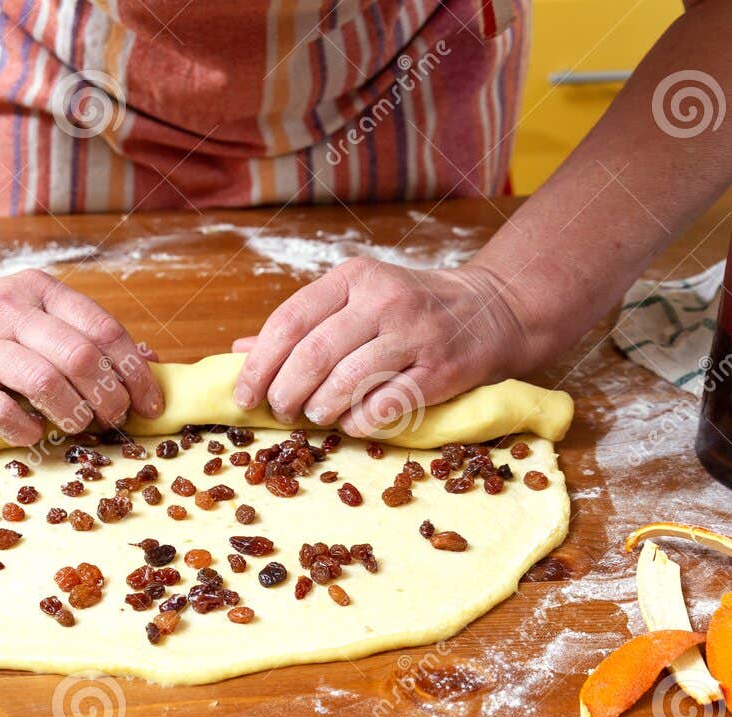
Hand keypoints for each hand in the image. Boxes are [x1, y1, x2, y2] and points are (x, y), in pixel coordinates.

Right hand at [0, 271, 161, 443]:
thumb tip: (149, 360)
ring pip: (42, 380)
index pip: (103, 329)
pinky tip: (32, 435)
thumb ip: (83, 333)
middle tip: (112, 421)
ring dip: (71, 413)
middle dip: (108, 397)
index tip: (149, 405)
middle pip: (80, 356)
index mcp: (38, 290)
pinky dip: (23, 429)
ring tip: (77, 427)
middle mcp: (10, 310)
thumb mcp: (30, 314)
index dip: (135, 372)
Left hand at [232, 258, 538, 437]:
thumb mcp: (356, 301)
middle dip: (287, 391)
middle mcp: (383, 299)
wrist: (491, 310)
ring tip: (315, 416)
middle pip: (314, 353)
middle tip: (281, 411)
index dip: (260, 364)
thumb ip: (302, 325)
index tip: (245, 395)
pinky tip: (352, 423)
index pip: (290, 320)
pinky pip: (387, 405)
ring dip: (321, 408)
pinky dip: (360, 421)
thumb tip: (240, 351)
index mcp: (354, 278)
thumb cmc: (411, 309)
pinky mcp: (441, 368)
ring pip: (347, 381)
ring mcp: (415, 333)